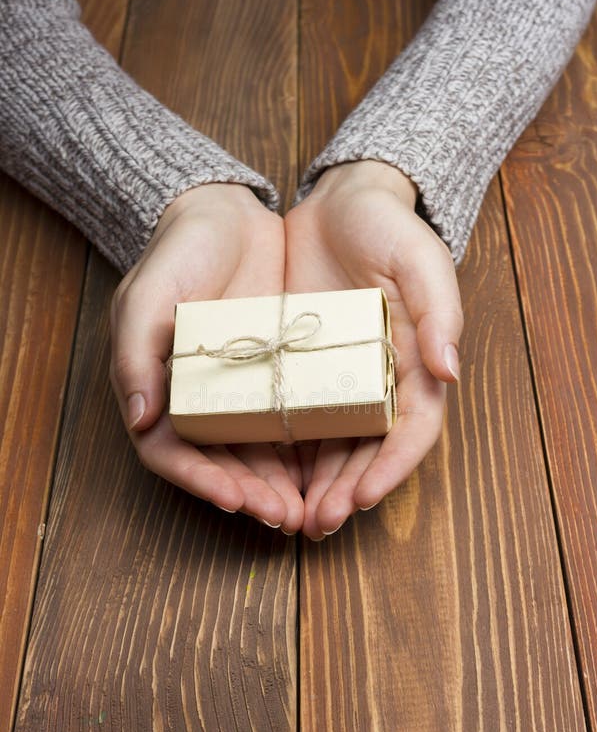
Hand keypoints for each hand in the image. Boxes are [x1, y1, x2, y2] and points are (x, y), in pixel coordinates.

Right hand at [110, 183, 303, 531]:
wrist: (226, 215)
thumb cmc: (175, 255)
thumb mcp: (145, 297)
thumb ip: (135, 356)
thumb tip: (137, 418)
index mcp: (157, 390)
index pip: (170, 451)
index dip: (199, 480)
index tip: (235, 499)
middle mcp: (198, 400)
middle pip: (219, 463)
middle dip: (250, 494)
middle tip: (286, 517)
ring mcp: (239, 391)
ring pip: (255, 453)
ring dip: (279, 485)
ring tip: (310, 509)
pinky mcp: (276, 376)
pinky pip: (288, 421)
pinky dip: (302, 450)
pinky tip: (327, 469)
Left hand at [284, 160, 463, 539]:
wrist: (341, 202)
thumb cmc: (389, 228)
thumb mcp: (421, 261)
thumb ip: (439, 314)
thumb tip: (450, 373)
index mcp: (417, 363)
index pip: (413, 431)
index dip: (391, 469)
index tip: (362, 498)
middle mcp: (380, 380)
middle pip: (368, 451)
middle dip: (345, 490)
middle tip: (316, 523)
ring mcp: (339, 377)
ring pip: (332, 445)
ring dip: (315, 485)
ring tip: (291, 517)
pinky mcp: (302, 368)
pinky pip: (296, 417)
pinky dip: (286, 452)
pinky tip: (266, 476)